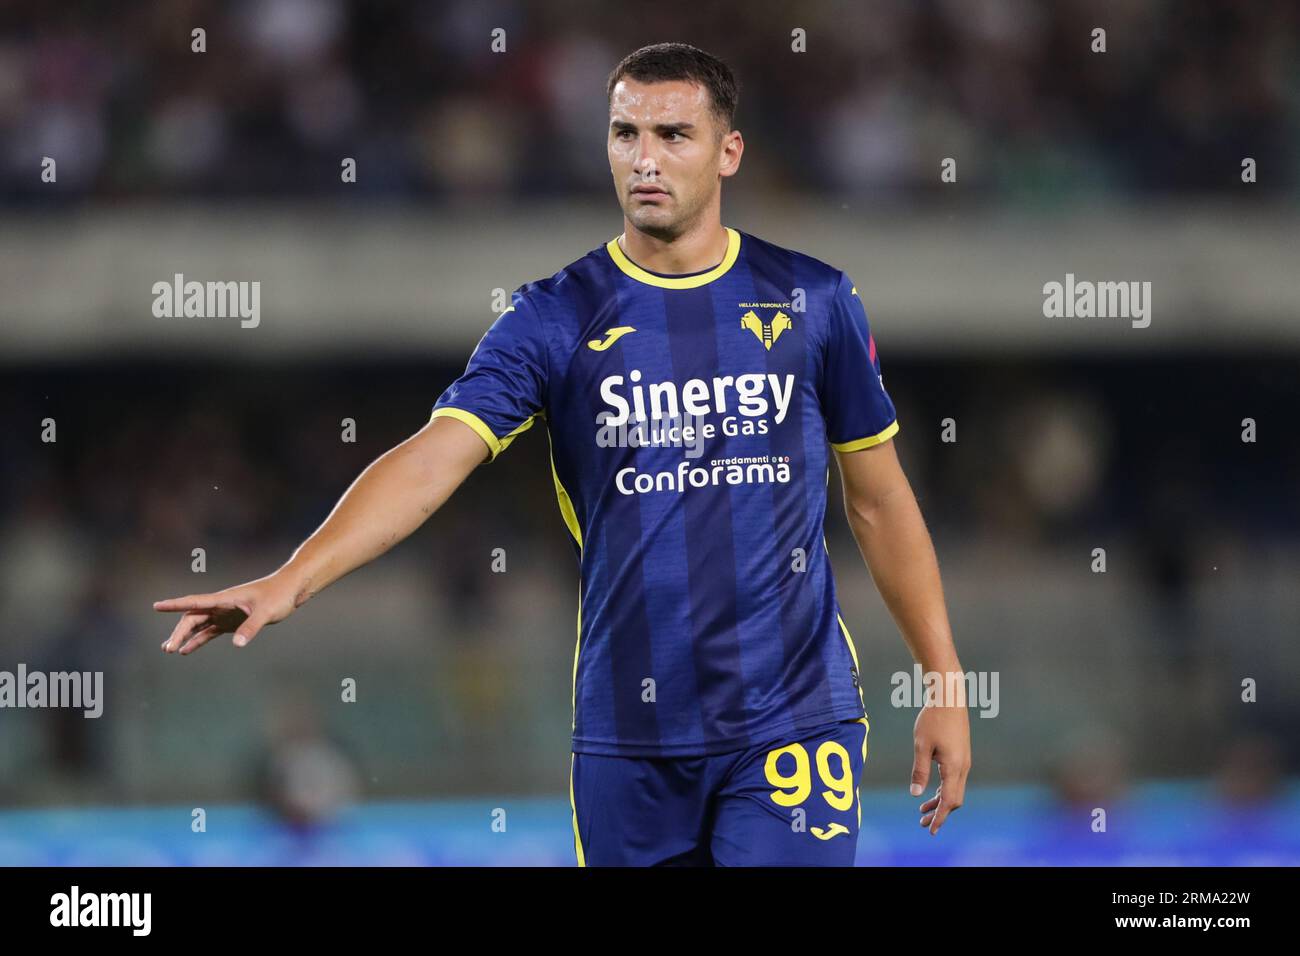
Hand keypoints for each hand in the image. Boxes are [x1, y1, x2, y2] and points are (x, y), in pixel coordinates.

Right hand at [155, 571, 303, 654]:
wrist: (291, 590)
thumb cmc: (279, 595)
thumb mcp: (266, 612)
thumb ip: (251, 627)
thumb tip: (236, 644)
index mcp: (225, 598)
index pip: (195, 602)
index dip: (175, 605)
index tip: (156, 606)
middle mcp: (221, 605)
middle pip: (192, 617)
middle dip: (179, 632)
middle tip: (168, 648)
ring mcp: (225, 613)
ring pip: (198, 624)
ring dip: (184, 636)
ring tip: (169, 649)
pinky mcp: (231, 621)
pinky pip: (209, 631)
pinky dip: (198, 640)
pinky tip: (187, 650)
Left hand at [911, 702, 970, 834]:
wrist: (949, 698)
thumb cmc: (933, 719)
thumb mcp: (921, 745)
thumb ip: (919, 771)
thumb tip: (916, 794)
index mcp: (954, 767)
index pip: (948, 801)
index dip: (940, 817)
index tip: (931, 830)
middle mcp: (963, 767)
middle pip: (954, 799)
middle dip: (940, 813)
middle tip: (922, 822)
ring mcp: (964, 761)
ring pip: (955, 790)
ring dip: (940, 802)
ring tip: (923, 810)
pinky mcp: (962, 755)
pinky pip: (955, 780)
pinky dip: (944, 790)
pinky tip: (932, 791)